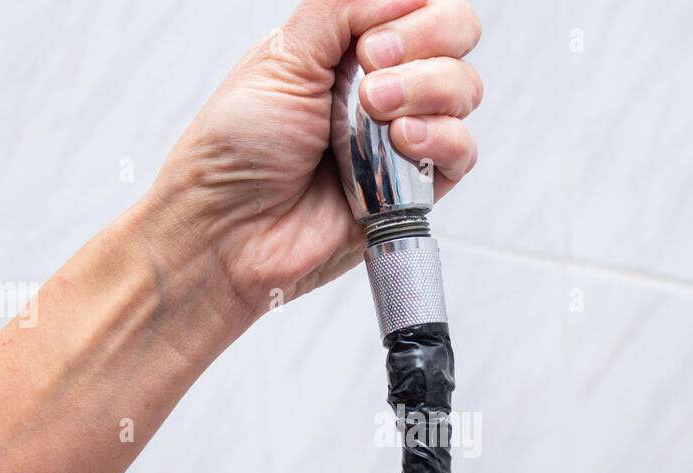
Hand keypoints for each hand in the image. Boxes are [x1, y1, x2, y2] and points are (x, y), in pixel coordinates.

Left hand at [135, 0, 482, 338]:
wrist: (228, 229)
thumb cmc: (237, 149)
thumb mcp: (282, 55)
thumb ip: (343, 9)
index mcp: (349, 45)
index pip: (422, 4)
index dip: (415, 13)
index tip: (371, 42)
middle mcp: (383, 84)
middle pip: (457, 36)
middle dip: (426, 44)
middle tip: (372, 75)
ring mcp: (402, 135)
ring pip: (464, 90)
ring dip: (427, 92)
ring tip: (375, 113)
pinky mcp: (415, 188)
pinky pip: (462, 151)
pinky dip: (441, 139)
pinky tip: (401, 144)